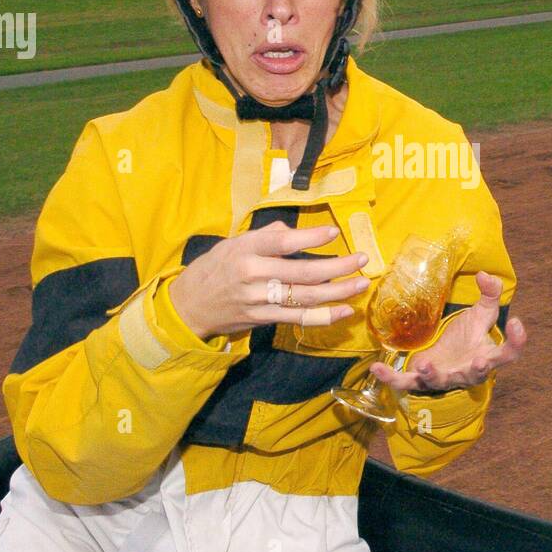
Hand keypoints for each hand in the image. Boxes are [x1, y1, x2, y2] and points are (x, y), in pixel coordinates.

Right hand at [168, 221, 368, 338]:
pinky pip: (298, 318)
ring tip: (361, 283)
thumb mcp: (234, 243)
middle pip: (302, 273)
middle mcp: (252, 275)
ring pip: (305, 297)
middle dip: (338, 267)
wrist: (189, 306)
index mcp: (245, 250)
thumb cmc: (215, 268)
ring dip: (338, 292)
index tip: (335, 232)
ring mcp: (258, 300)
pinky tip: (344, 310)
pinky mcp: (262, 320)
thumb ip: (265, 236)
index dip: (311, 238)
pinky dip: (324, 316)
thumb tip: (294, 231)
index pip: (283, 242)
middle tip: (362, 260)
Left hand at [368, 271, 526, 393]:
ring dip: (432, 374)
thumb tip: (485, 274)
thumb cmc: (466, 337)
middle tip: (480, 361)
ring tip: (424, 365)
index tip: (516, 323)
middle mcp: (468, 371)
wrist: (444, 356)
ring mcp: (443, 377)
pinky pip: (405, 382)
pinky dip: (390, 378)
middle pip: (477, 373)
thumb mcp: (480, 314)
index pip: (510, 352)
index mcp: (488, 355)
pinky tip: (376, 369)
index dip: (517, 341)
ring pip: (439, 380)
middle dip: (478, 369)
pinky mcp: (420, 380)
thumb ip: (488, 294)